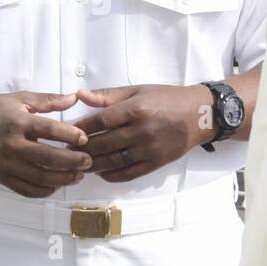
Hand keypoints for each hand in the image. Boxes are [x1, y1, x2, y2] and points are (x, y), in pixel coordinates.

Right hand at [0, 91, 91, 197]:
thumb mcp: (18, 99)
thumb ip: (47, 100)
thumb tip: (73, 99)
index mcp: (18, 122)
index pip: (50, 130)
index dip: (70, 135)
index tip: (85, 139)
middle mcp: (12, 144)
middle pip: (48, 157)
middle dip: (73, 161)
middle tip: (88, 161)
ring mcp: (6, 164)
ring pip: (40, 177)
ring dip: (63, 179)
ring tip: (77, 175)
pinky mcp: (1, 177)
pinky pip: (26, 190)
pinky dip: (44, 191)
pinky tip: (56, 185)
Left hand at [72, 85, 211, 181]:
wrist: (199, 115)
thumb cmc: (167, 98)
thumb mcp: (137, 90)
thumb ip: (107, 96)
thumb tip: (80, 95)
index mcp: (136, 109)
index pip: (100, 121)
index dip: (81, 128)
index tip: (67, 131)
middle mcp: (142, 131)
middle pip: (104, 143)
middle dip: (82, 148)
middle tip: (67, 150)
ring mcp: (149, 150)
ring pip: (113, 161)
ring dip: (93, 164)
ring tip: (79, 162)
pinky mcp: (156, 163)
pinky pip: (128, 173)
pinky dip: (111, 175)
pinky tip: (100, 171)